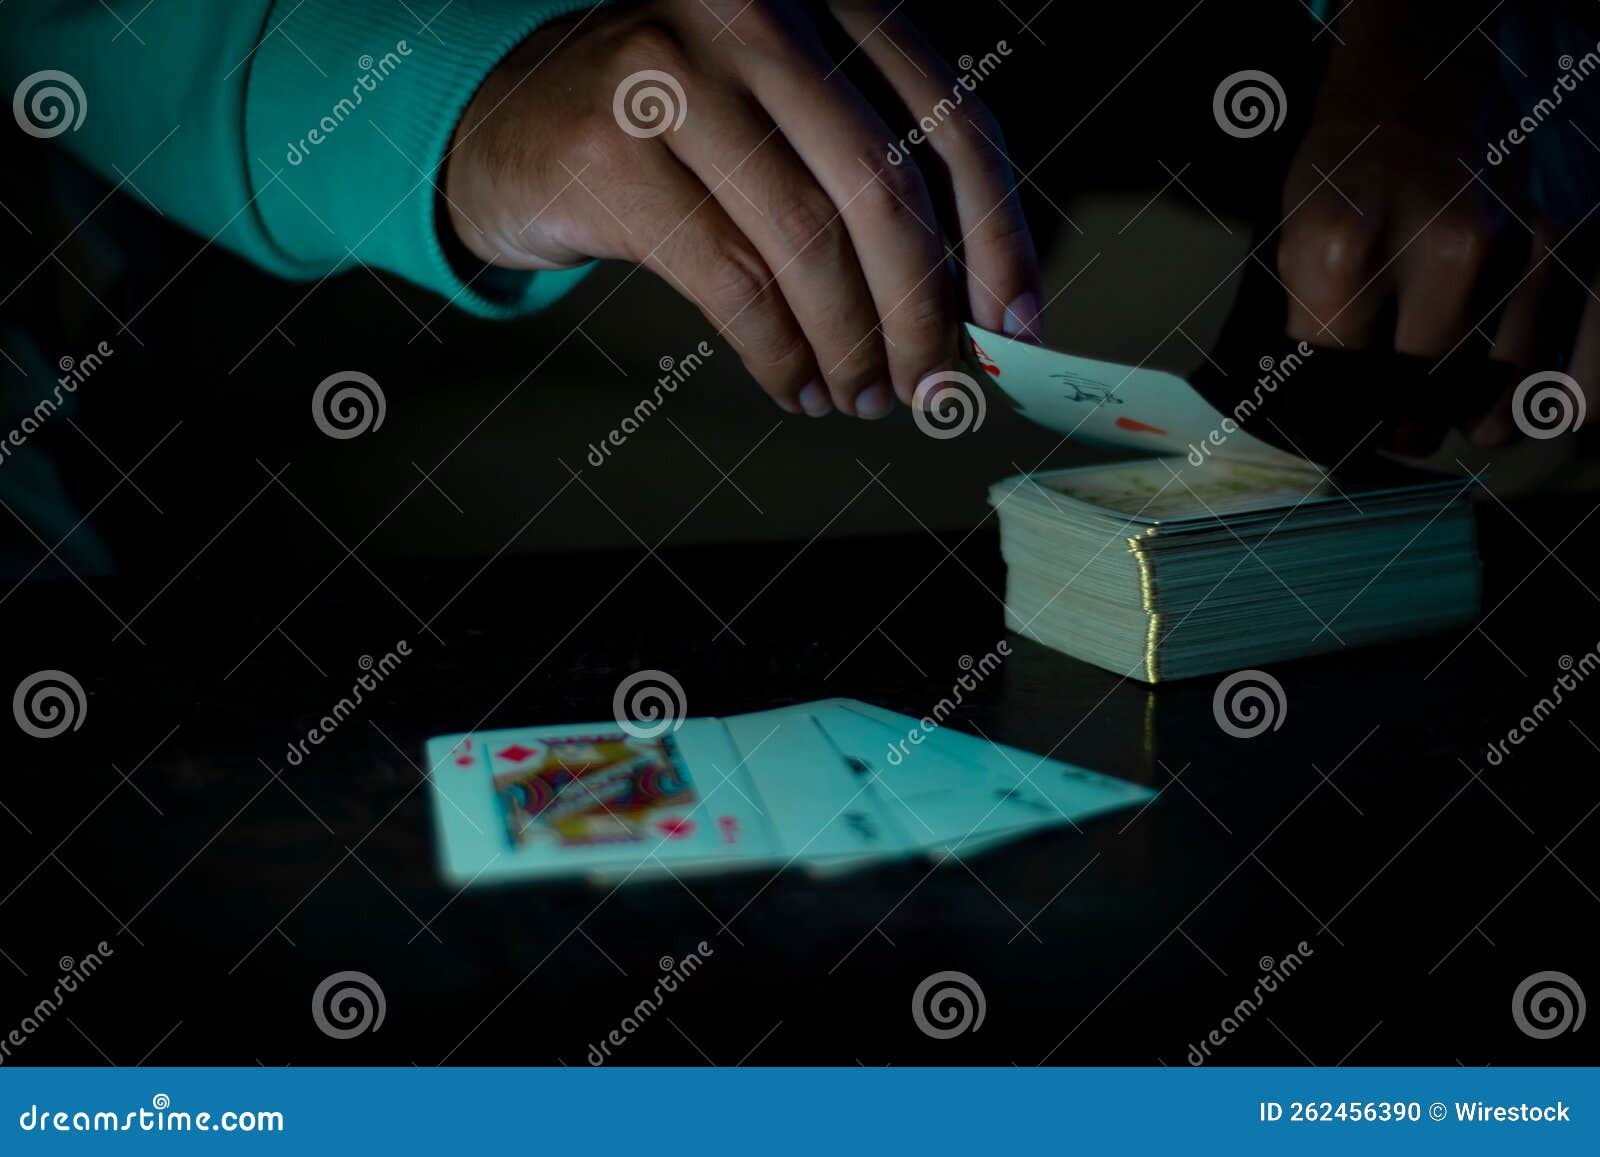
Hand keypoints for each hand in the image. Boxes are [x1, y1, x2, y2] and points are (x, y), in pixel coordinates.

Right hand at [444, 0, 1039, 418]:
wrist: (508, 125)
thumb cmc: (674, 135)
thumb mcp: (780, 115)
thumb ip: (867, 175)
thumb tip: (973, 311)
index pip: (948, 118)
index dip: (997, 233)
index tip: (1014, 326)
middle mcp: (751, 12)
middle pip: (883, 188)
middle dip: (920, 312)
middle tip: (931, 389)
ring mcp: (671, 75)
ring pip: (806, 244)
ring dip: (849, 346)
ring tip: (859, 398)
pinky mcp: (608, 152)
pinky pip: (730, 283)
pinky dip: (779, 355)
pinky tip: (796, 388)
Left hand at [1275, 7, 1587, 448]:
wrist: (1417, 88)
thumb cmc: (1347, 175)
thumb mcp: (1294, 243)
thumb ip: (1313, 331)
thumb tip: (1332, 425)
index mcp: (1340, 248)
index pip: (1338, 386)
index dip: (1340, 423)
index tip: (1348, 428)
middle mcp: (1437, 249)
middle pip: (1421, 403)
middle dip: (1407, 429)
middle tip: (1403, 424)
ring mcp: (1515, 245)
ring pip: (1500, 396)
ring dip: (1476, 418)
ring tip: (1460, 408)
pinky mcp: (1571, 241)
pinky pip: (1583, 366)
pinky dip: (1554, 400)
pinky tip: (1527, 398)